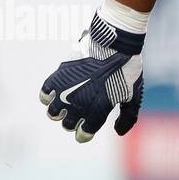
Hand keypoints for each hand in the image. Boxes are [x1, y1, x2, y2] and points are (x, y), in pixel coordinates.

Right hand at [40, 9, 144, 142]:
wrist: (115, 44)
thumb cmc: (126, 69)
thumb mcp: (134, 94)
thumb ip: (127, 117)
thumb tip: (118, 132)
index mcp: (96, 112)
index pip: (83, 135)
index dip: (85, 132)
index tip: (87, 125)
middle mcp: (78, 106)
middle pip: (67, 124)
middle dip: (74, 119)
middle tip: (82, 107)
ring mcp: (66, 93)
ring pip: (53, 113)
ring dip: (60, 110)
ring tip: (70, 100)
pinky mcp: (57, 78)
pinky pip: (44, 95)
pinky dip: (49, 95)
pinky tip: (60, 90)